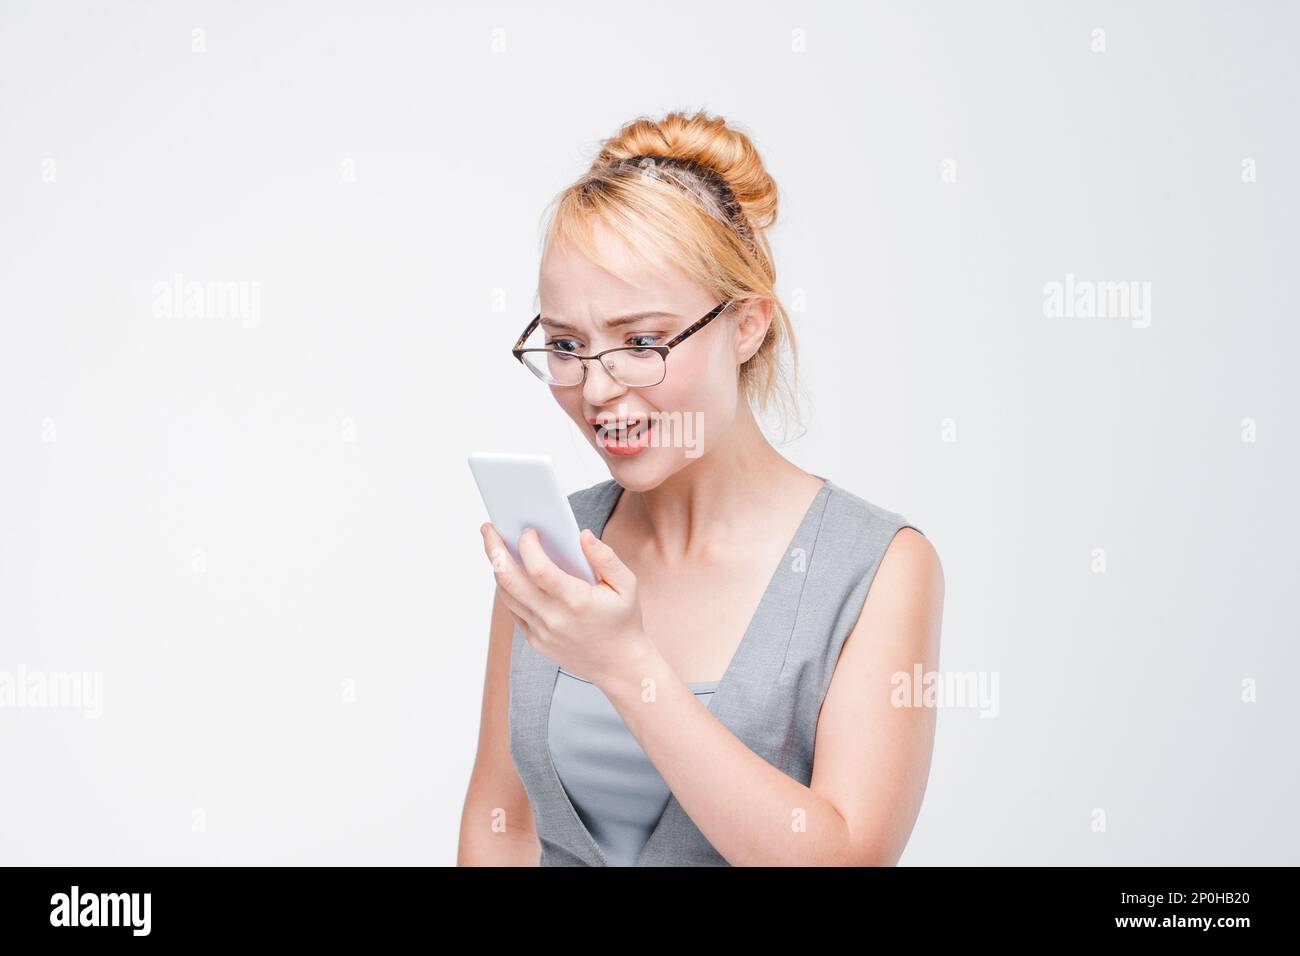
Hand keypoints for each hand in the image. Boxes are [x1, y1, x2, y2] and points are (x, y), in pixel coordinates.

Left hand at [480, 523, 652, 685]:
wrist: (619, 665)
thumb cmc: (623, 620)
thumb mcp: (626, 584)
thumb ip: (605, 557)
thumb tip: (583, 535)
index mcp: (576, 601)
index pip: (539, 569)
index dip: (528, 545)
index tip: (529, 530)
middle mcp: (553, 618)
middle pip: (509, 580)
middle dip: (494, 549)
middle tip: (489, 529)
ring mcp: (541, 631)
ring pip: (506, 595)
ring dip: (497, 568)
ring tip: (495, 547)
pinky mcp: (535, 640)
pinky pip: (513, 610)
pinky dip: (508, 589)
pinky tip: (509, 572)